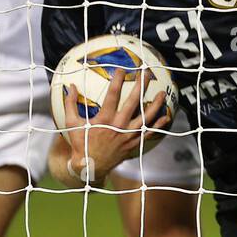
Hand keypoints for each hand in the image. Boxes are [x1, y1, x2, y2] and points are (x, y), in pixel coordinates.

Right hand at [61, 67, 170, 182]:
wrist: (90, 166)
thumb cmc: (80, 143)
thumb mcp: (71, 123)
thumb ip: (70, 104)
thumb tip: (70, 87)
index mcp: (104, 119)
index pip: (113, 95)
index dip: (117, 81)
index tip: (122, 69)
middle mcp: (119, 126)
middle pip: (133, 103)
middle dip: (140, 87)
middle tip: (146, 75)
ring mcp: (128, 135)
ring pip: (145, 118)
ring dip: (155, 105)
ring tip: (162, 94)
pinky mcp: (133, 143)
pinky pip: (149, 133)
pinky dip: (158, 125)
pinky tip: (166, 116)